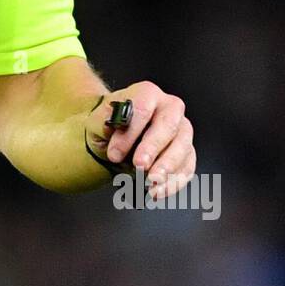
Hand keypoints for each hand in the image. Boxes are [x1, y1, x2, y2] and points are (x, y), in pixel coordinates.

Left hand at [85, 82, 195, 197]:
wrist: (117, 139)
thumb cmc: (109, 127)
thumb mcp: (97, 123)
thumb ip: (101, 122)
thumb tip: (110, 126)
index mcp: (147, 94)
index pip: (143, 108)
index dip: (130, 132)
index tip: (115, 153)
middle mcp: (169, 108)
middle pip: (169, 125)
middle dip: (154, 147)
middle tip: (139, 166)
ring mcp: (181, 130)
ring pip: (183, 146)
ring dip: (168, 167)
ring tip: (151, 182)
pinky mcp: (187, 152)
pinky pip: (187, 166)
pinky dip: (174, 182)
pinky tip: (158, 191)